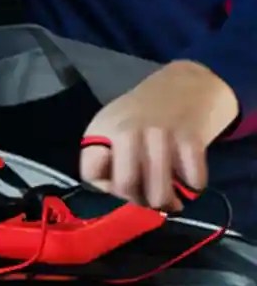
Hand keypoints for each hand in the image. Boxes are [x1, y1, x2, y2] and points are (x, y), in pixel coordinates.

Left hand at [80, 60, 238, 212]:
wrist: (186, 83)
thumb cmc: (144, 113)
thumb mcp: (112, 127)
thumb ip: (107, 158)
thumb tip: (113, 195)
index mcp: (102, 130)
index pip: (91, 175)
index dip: (106, 188)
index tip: (119, 185)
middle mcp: (126, 131)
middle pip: (126, 187)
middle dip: (139, 202)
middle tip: (149, 199)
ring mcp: (159, 135)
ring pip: (159, 194)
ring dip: (168, 203)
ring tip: (171, 198)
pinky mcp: (190, 138)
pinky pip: (192, 182)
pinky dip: (193, 186)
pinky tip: (188, 177)